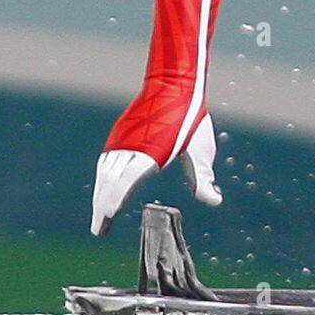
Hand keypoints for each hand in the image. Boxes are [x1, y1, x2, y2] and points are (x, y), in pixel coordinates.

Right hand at [91, 88, 221, 235]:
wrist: (175, 84)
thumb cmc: (191, 120)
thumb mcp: (201, 150)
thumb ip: (203, 178)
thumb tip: (215, 201)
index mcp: (150, 152)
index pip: (126, 180)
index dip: (115, 199)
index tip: (107, 216)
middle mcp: (131, 146)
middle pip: (110, 181)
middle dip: (103, 207)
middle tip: (100, 230)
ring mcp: (122, 139)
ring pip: (105, 172)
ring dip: (101, 195)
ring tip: (101, 216)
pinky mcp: (119, 135)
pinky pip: (105, 162)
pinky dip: (102, 180)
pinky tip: (103, 189)